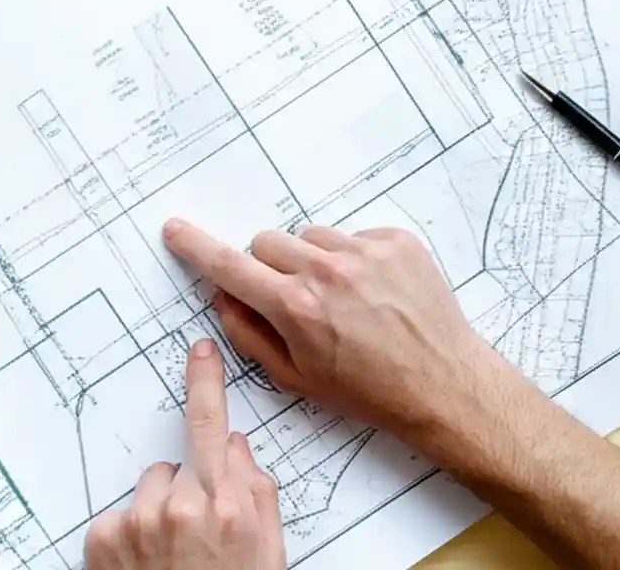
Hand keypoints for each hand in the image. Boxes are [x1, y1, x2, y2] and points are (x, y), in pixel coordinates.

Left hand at [83, 339, 285, 569]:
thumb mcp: (269, 553)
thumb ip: (256, 493)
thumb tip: (234, 448)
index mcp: (227, 506)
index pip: (211, 425)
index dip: (205, 382)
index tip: (199, 353)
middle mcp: (179, 506)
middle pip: (178, 466)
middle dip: (188, 489)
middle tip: (198, 534)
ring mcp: (137, 521)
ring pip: (149, 488)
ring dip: (158, 511)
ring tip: (171, 555)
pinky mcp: (104, 538)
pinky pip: (120, 514)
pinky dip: (130, 533)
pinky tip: (147, 564)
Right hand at [162, 219, 534, 466]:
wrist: (442, 384)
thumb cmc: (368, 390)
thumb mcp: (296, 377)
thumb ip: (249, 333)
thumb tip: (223, 297)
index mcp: (295, 307)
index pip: (230, 266)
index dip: (197, 248)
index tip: (177, 230)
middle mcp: (327, 271)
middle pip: (266, 242)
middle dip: (268, 267)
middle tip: (294, 300)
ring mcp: (364, 251)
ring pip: (309, 236)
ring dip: (313, 261)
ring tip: (343, 300)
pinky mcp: (395, 240)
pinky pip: (352, 235)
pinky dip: (353, 258)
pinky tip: (372, 292)